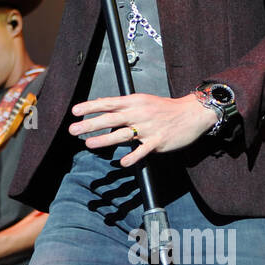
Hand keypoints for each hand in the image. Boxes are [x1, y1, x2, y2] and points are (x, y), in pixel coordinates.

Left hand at [69, 93, 216, 167]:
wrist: (191, 113)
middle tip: (74, 129)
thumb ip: (123, 105)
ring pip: (123, 134)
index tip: (75, 111)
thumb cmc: (165, 109)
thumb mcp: (143, 101)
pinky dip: (133, 157)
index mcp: (134, 102)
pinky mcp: (158, 141)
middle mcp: (139, 113)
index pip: (108, 102)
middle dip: (90, 124)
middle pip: (111, 118)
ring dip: (105, 139)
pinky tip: (123, 162)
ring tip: (89, 144)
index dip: (90, 106)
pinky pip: (143, 150)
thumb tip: (102, 107)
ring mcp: (149, 128)